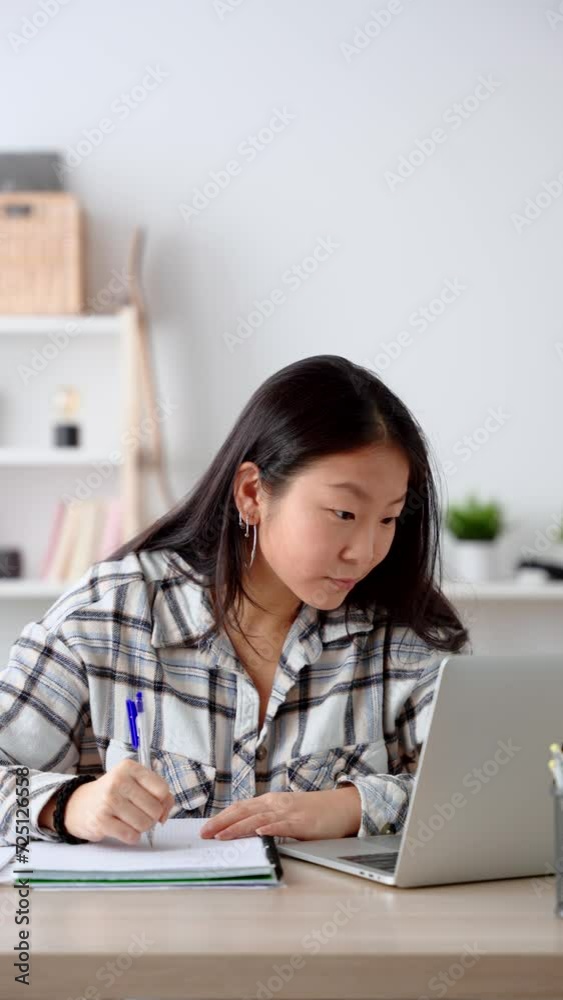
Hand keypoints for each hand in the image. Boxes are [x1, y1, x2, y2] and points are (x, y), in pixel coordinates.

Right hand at [63, 760, 174, 843]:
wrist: (80, 805)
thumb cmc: (114, 793)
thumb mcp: (135, 784)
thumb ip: (159, 794)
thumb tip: (165, 813)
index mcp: (130, 768)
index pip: (162, 789)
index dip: (162, 801)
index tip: (154, 802)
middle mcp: (118, 781)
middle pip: (155, 809)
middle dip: (151, 816)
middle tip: (139, 813)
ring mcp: (108, 800)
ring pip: (144, 824)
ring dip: (141, 827)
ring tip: (130, 820)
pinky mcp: (101, 820)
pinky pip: (131, 835)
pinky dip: (131, 836)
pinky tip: (122, 828)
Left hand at [199, 786, 361, 840]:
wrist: (343, 807)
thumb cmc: (314, 813)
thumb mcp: (287, 813)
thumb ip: (268, 819)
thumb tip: (246, 832)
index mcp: (271, 802)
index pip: (240, 808)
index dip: (221, 817)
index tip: (205, 828)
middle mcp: (276, 804)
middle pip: (243, 811)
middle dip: (221, 823)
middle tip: (203, 834)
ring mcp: (289, 812)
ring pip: (258, 818)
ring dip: (238, 827)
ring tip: (221, 835)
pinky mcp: (302, 823)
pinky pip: (283, 825)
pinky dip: (269, 828)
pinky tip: (259, 832)